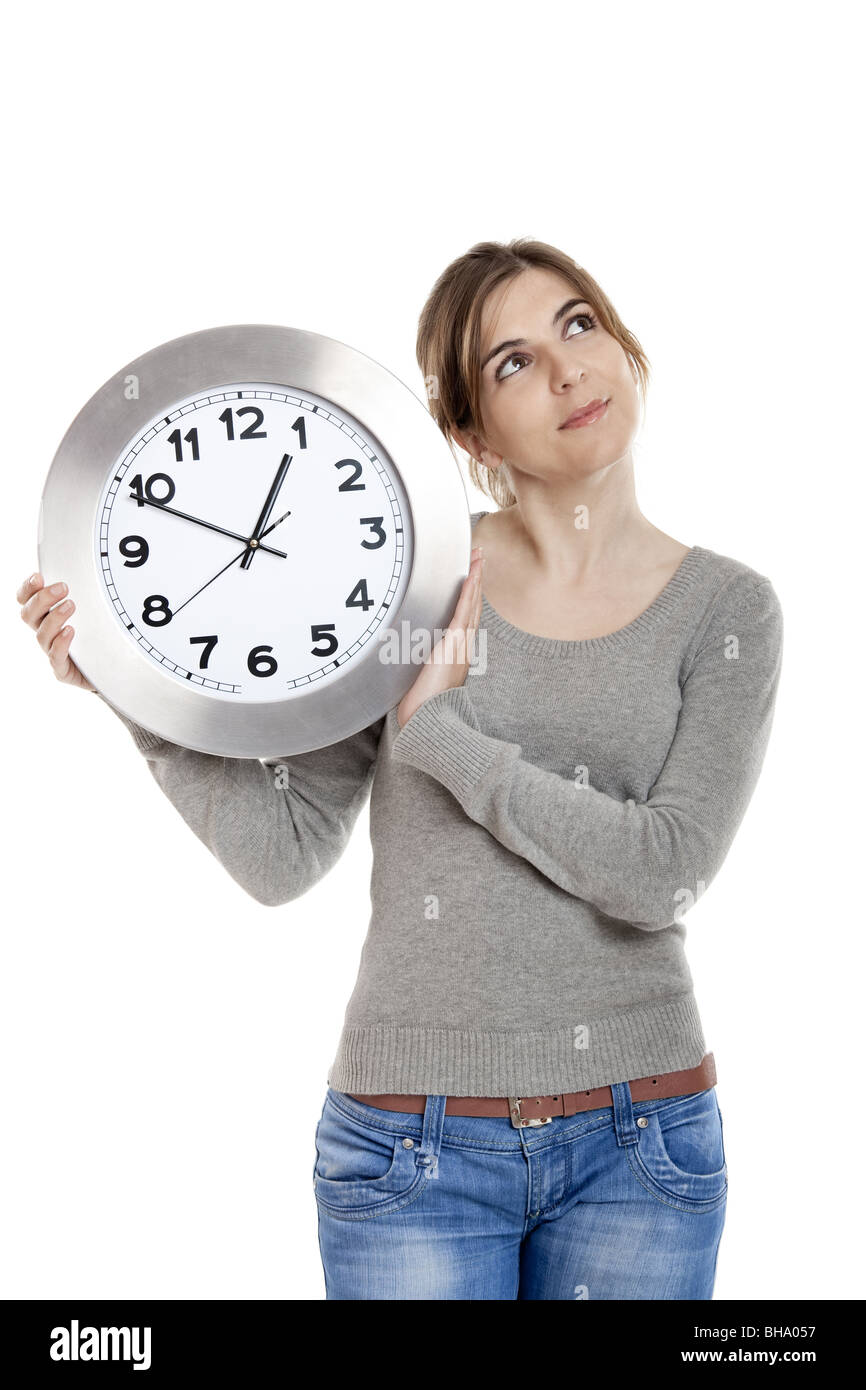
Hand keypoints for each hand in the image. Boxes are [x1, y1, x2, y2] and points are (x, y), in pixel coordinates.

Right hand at [17, 572, 94, 690]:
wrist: (112, 668)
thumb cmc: (99, 634)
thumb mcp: (93, 608)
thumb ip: (85, 590)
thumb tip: (90, 567)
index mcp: (46, 616)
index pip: (25, 600)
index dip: (27, 589)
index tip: (38, 577)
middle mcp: (46, 633)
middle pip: (28, 615)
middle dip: (42, 599)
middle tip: (63, 588)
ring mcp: (52, 652)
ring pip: (41, 635)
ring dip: (54, 618)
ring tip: (71, 606)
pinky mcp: (63, 670)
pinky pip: (55, 658)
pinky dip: (60, 643)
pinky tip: (70, 631)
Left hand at [396, 547, 482, 729]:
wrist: (427, 720)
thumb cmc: (422, 704)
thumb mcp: (422, 674)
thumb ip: (422, 657)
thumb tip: (407, 645)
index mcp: (457, 652)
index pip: (467, 616)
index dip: (472, 593)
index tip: (473, 574)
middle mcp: (463, 646)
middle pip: (475, 605)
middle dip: (478, 579)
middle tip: (481, 554)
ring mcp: (461, 644)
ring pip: (473, 604)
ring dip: (476, 578)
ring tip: (479, 556)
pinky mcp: (453, 644)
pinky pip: (464, 612)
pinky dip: (470, 591)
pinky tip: (472, 575)